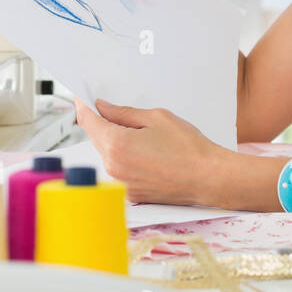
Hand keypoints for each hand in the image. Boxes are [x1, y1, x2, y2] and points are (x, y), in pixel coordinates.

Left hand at [74, 98, 221, 205]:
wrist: (208, 178)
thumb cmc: (188, 148)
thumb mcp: (157, 118)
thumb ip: (125, 113)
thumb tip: (104, 108)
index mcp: (117, 144)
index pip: (88, 121)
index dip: (83, 106)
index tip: (83, 99)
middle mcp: (113, 166)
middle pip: (96, 138)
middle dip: (102, 123)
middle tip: (118, 112)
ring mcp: (121, 183)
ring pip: (107, 154)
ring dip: (115, 142)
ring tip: (144, 137)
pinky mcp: (131, 193)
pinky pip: (119, 169)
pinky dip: (126, 158)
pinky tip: (148, 154)